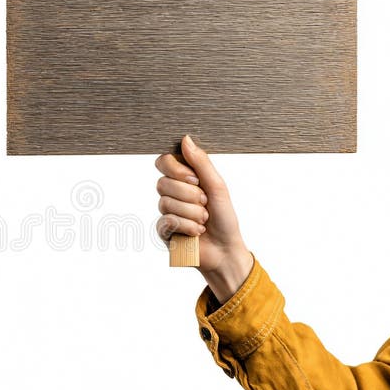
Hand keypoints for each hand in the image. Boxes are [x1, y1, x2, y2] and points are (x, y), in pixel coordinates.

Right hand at [155, 135, 253, 302]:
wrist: (226, 250)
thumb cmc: (224, 218)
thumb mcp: (217, 186)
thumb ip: (201, 163)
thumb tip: (185, 139)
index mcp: (183, 179)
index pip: (163, 162)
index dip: (176, 169)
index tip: (195, 179)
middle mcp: (171, 193)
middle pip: (163, 182)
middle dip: (190, 195)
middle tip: (205, 204)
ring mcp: (165, 212)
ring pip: (166, 202)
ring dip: (192, 213)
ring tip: (204, 221)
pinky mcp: (163, 231)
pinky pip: (166, 221)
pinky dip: (187, 226)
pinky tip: (196, 232)